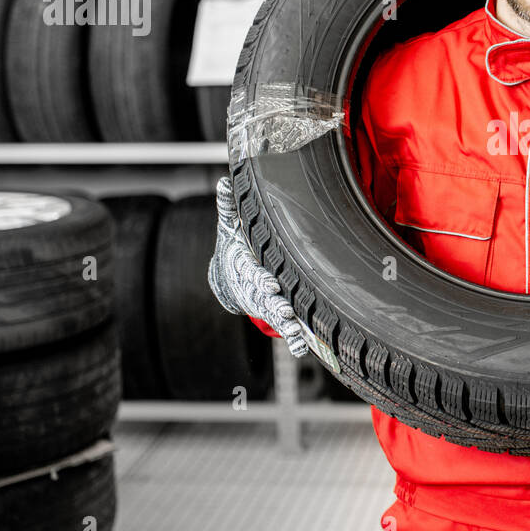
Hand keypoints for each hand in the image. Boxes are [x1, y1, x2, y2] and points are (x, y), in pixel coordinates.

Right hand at [207, 175, 337, 370]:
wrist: (225, 278)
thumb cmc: (233, 247)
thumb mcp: (229, 226)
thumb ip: (229, 207)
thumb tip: (225, 181)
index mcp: (244, 266)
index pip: (252, 273)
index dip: (261, 279)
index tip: (271, 284)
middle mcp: (253, 288)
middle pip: (263, 299)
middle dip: (274, 305)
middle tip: (285, 312)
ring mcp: (263, 304)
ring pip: (275, 316)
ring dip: (286, 326)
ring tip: (297, 336)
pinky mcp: (274, 314)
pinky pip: (285, 328)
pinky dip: (293, 340)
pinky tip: (304, 348)